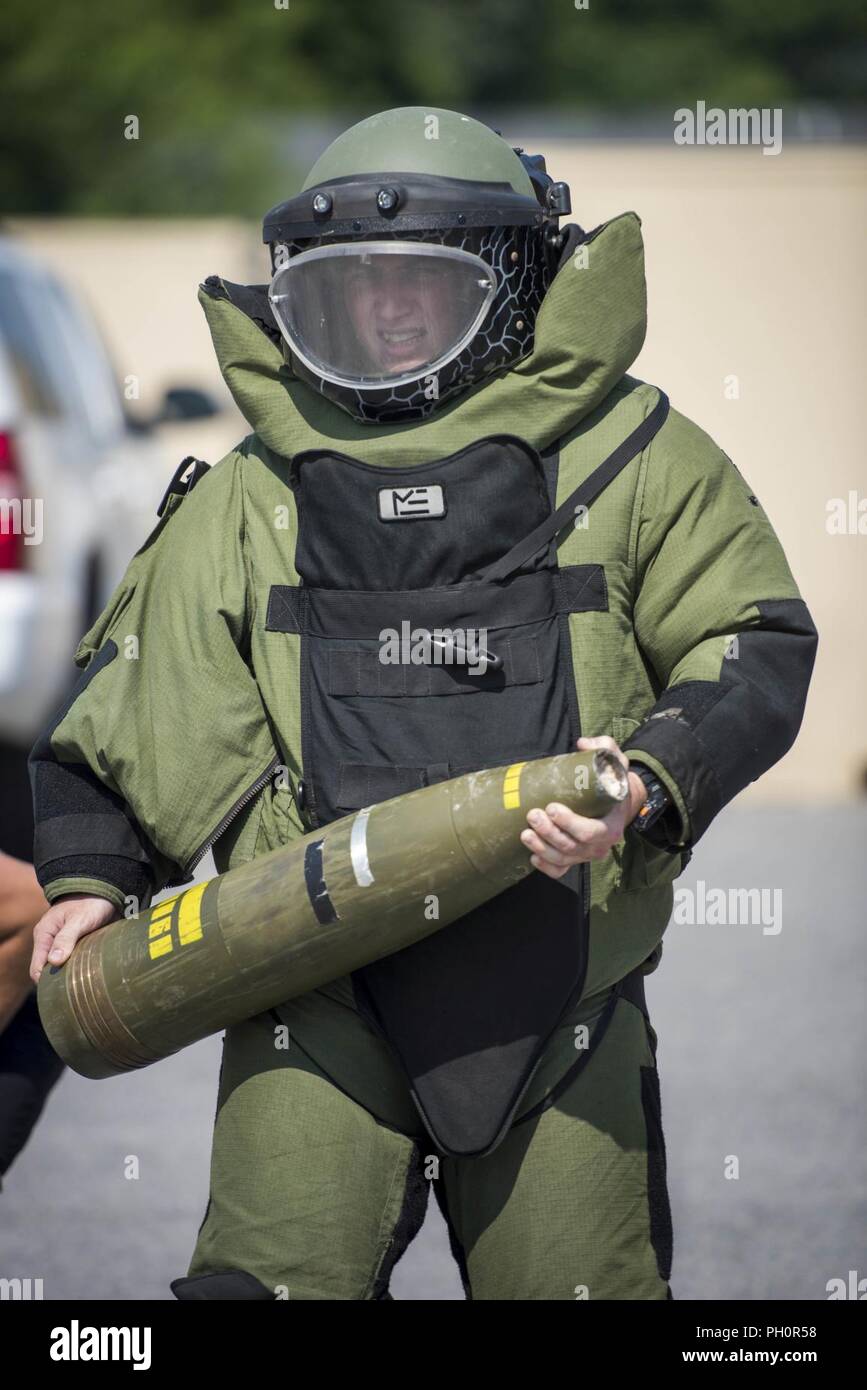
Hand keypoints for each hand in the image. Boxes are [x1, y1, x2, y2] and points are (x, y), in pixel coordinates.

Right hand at [30, 894, 119, 983]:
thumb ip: (66, 938)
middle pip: (49, 970)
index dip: (46, 981)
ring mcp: (64, 944)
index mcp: (44, 935)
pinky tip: (90, 975)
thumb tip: (53, 962)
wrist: (105, 892)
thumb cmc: (90, 903)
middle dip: (59, 980)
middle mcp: (51, 942)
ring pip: (62, 968)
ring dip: (71, 975)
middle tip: (76, 988)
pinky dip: (80, 969)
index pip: (37, 968)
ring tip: (84, 983)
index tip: (61, 989)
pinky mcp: (77, 946)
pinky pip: (74, 962)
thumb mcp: (78, 919)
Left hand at [520, 735, 646, 879]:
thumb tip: (582, 743)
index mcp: (611, 825)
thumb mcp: (616, 762)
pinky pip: (561, 870)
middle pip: (572, 847)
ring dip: (542, 848)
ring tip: (525, 833)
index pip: (590, 832)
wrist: (616, 804)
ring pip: (563, 859)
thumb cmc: (612, 783)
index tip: (551, 807)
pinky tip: (532, 856)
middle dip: (549, 833)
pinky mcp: (576, 858)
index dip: (569, 823)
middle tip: (533, 815)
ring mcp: (586, 854)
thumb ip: (604, 749)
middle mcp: (601, 845)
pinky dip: (546, 867)